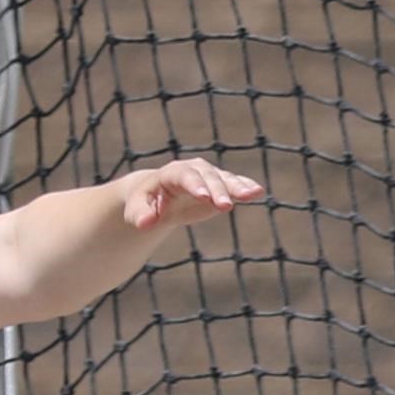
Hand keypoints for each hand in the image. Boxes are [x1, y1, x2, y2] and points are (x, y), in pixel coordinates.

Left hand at [122, 158, 265, 229]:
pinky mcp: (219, 186)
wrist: (157, 196)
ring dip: (239, 187)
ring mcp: (208, 176)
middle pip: (208, 177)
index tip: (204, 196)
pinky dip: (245, 187)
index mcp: (171, 173)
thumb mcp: (136, 209)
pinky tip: (258, 192)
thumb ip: (140, 215)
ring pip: (225, 179)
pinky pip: (234, 184)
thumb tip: (145, 224)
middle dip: (217, 191)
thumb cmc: (144, 203)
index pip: (185, 176)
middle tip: (225, 206)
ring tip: (254, 194)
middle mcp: (193, 170)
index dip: (195, 185)